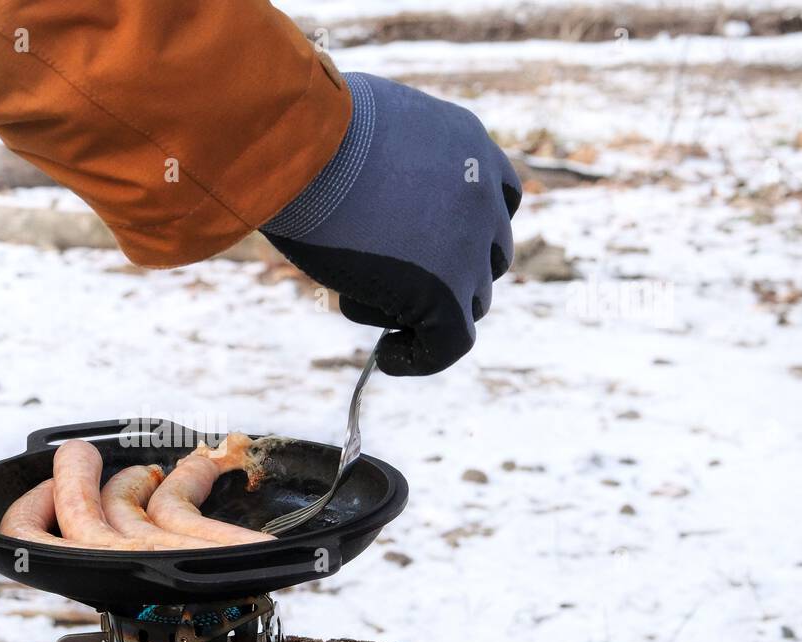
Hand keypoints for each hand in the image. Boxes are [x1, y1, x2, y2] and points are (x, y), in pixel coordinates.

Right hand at [263, 73, 520, 374]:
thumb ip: (381, 154)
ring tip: (355, 297)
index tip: (426, 245)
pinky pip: (448, 343)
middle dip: (443, 273)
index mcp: (469, 145)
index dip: (466, 230)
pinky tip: (387, 357)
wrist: (301, 145)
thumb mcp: (361, 124)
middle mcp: (483, 195)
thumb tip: (352, 176)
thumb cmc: (304, 128)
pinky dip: (419, 357)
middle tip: (382, 279)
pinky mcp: (444, 292)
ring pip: (466, 301)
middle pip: (486, 257)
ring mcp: (469, 246)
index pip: (500, 198)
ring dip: (416, 308)